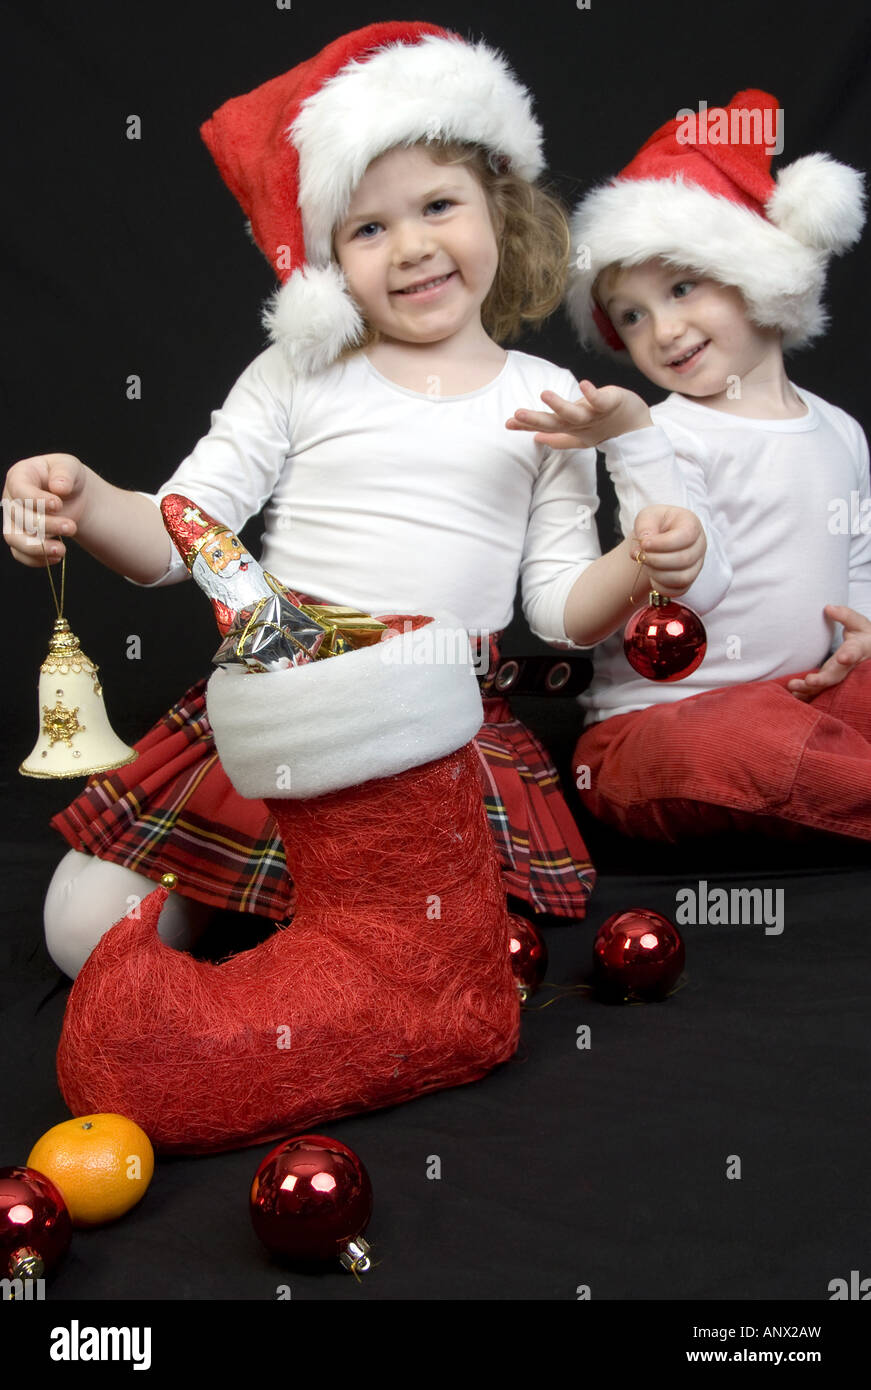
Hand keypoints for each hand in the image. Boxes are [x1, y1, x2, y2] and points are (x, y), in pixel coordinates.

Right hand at [2, 453, 87, 566]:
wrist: (73, 497)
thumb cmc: (67, 478)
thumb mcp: (70, 467)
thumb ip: (65, 473)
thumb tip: (59, 487)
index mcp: (19, 476)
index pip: (19, 490)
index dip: (36, 499)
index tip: (58, 504)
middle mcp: (11, 499)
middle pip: (19, 516)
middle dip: (46, 525)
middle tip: (71, 527)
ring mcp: (12, 521)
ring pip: (15, 538)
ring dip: (37, 547)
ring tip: (62, 551)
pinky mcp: (20, 539)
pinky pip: (20, 554)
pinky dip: (37, 560)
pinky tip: (57, 558)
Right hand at [506, 379, 652, 449]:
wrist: (637, 426)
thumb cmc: (606, 427)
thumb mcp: (580, 434)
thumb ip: (558, 438)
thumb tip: (537, 439)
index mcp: (570, 427)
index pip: (544, 426)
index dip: (526, 426)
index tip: (507, 424)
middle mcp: (579, 423)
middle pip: (555, 422)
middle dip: (535, 419)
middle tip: (517, 415)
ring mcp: (594, 414)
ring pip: (574, 413)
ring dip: (559, 405)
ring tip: (544, 394)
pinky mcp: (609, 403)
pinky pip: (599, 399)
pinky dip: (592, 393)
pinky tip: (583, 385)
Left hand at [631, 505, 705, 597]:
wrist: (655, 539)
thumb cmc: (654, 525)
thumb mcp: (647, 517)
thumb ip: (644, 525)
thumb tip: (644, 540)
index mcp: (692, 525)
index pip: (686, 536)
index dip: (663, 543)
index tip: (644, 544)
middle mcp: (699, 546)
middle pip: (684, 560)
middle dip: (657, 560)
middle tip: (641, 555)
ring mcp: (696, 565)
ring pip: (682, 578)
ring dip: (657, 574)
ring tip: (645, 563)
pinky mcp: (688, 581)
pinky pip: (677, 591)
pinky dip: (660, 586)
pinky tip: (651, 574)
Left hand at [786, 605, 870, 699]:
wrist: (870, 653)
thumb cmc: (863, 636)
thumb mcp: (859, 624)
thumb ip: (845, 615)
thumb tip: (828, 607)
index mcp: (858, 650)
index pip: (854, 652)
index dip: (849, 656)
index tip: (843, 658)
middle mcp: (848, 666)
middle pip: (836, 675)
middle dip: (822, 679)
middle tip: (809, 681)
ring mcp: (839, 675)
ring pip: (826, 686)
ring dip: (809, 689)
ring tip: (793, 687)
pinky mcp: (830, 680)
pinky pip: (819, 691)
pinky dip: (807, 694)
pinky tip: (793, 694)